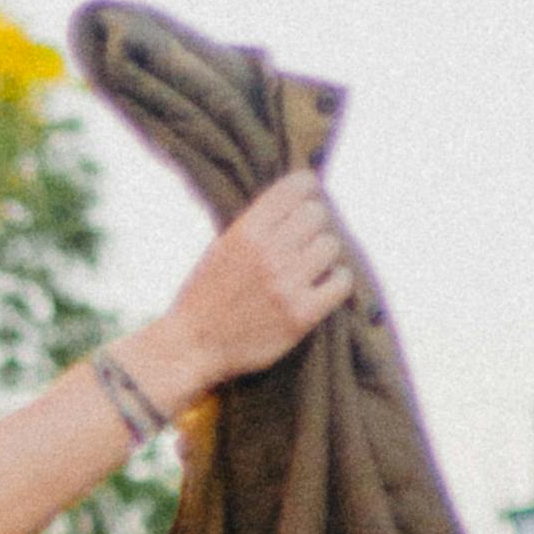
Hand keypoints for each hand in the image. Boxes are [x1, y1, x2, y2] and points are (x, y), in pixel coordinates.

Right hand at [138, 171, 356, 409]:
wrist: (192, 346)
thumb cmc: (206, 297)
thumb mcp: (221, 248)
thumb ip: (256, 225)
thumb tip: (297, 203)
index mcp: (246, 231)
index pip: (297, 186)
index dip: (307, 190)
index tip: (307, 200)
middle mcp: (268, 253)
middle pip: (317, 214)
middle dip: (313, 226)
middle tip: (305, 242)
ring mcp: (286, 284)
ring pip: (331, 246)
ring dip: (324, 256)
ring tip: (310, 269)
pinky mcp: (301, 315)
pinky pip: (341, 283)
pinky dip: (336, 284)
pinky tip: (322, 288)